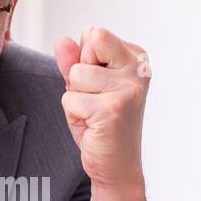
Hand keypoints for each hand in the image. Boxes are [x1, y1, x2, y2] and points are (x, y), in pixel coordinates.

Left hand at [54, 26, 149, 200]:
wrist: (116, 166)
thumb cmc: (101, 124)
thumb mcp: (85, 87)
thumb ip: (73, 61)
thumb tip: (62, 40)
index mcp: (136, 58)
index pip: (94, 34)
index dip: (85, 59)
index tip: (99, 85)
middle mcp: (138, 70)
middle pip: (89, 42)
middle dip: (79, 73)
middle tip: (94, 99)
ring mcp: (128, 88)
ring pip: (76, 74)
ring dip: (75, 97)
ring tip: (93, 114)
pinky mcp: (113, 108)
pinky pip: (70, 99)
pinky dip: (74, 115)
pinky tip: (93, 126)